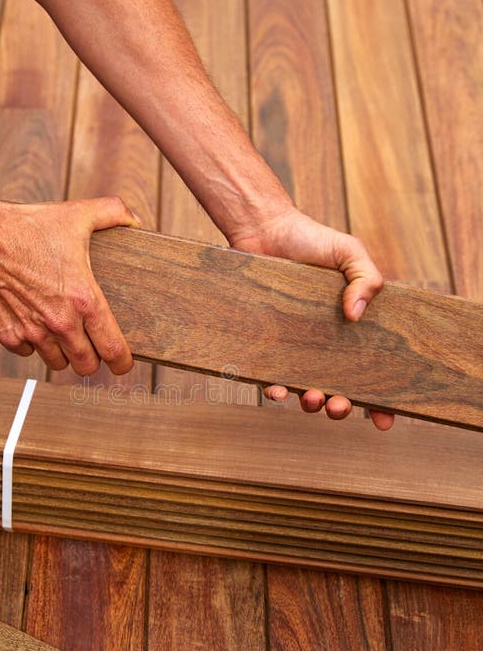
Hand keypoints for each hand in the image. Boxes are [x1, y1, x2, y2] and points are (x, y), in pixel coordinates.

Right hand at [0, 196, 139, 376]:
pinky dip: (31, 343)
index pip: (113, 349)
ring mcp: (33, 332)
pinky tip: (32, 323)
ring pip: (58, 363)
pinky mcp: (8, 335)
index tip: (122, 362)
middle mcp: (61, 322)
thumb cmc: (27, 227)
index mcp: (84, 300)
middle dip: (92, 358)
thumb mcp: (77, 214)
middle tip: (89, 345)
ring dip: (62, 353)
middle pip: (86, 365)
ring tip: (60, 332)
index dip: (122, 361)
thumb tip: (135, 219)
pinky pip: (27, 353)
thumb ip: (113, 213)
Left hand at [228, 205, 393, 430]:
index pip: (373, 372)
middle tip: (340, 405)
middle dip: (342, 407)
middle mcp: (325, 344)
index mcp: (353, 329)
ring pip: (306, 390)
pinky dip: (274, 388)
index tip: (386, 420)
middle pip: (339, 390)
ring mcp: (296, 347)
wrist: (264, 230)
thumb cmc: (310, 241)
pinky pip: (270, 376)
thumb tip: (355, 316)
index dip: (381, 401)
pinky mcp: (267, 344)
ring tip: (313, 398)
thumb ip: (365, 278)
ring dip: (311, 403)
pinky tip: (276, 389)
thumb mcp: (349, 253)